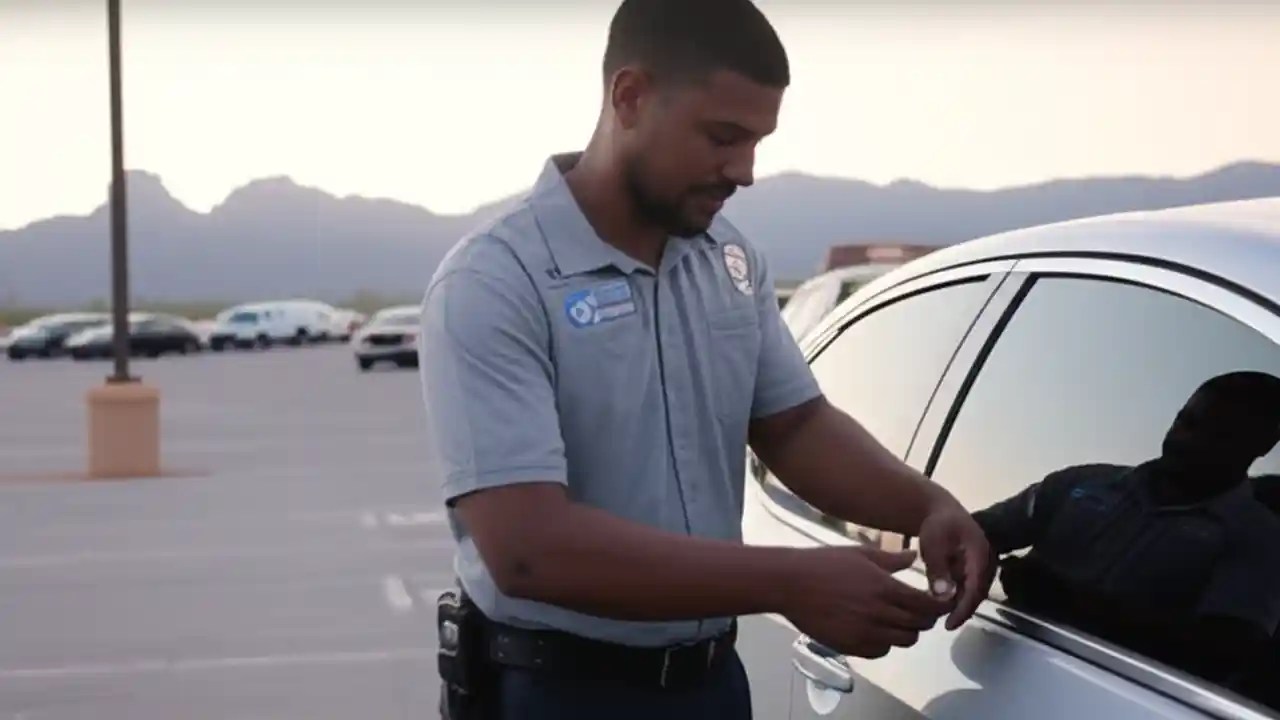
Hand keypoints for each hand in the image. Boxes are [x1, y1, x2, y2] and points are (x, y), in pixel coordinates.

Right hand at [782, 546, 952, 658]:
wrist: (790, 584)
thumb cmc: (825, 563)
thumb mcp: (861, 554)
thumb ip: (892, 559)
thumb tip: (915, 556)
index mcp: (886, 588)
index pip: (928, 605)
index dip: (940, 605)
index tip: (942, 601)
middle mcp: (880, 614)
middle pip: (920, 626)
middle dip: (926, 618)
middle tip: (922, 610)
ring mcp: (866, 633)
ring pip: (904, 641)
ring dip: (907, 631)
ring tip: (900, 620)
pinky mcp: (851, 647)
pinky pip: (881, 651)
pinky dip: (885, 643)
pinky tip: (878, 630)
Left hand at [916, 503, 992, 629]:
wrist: (940, 511)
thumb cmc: (937, 525)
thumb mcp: (933, 543)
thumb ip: (938, 568)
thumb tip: (943, 595)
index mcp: (981, 554)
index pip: (976, 588)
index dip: (964, 609)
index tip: (950, 624)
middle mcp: (988, 561)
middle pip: (978, 593)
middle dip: (963, 610)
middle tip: (946, 624)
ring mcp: (984, 564)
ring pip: (975, 591)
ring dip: (962, 604)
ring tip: (944, 617)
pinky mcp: (977, 567)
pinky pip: (971, 586)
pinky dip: (960, 596)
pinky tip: (945, 604)